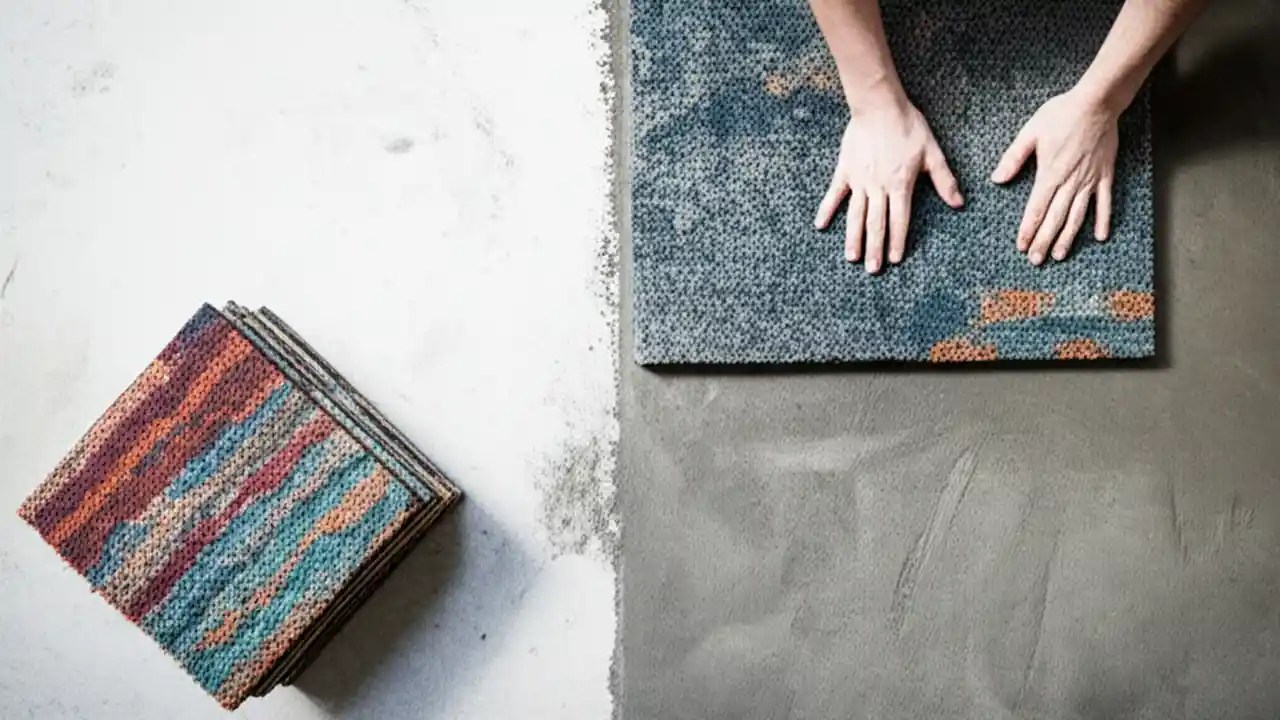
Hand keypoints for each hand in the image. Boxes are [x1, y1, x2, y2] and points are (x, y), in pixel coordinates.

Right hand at [814, 98, 962, 273]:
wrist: (879, 106)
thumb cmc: (908, 126)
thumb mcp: (932, 152)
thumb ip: (944, 180)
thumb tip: (959, 203)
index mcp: (901, 185)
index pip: (900, 220)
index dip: (898, 241)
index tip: (895, 260)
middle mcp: (878, 187)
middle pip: (876, 224)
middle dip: (875, 248)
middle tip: (872, 270)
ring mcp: (859, 181)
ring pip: (856, 215)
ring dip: (853, 238)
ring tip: (851, 257)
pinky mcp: (845, 171)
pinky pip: (834, 195)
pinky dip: (827, 210)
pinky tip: (820, 226)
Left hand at [992, 89, 1119, 264]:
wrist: (1097, 102)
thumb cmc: (1062, 114)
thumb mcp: (1030, 132)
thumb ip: (1013, 158)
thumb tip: (997, 179)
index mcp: (1049, 173)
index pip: (1036, 209)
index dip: (1028, 229)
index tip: (1022, 246)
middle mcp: (1070, 181)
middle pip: (1055, 218)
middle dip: (1043, 241)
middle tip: (1036, 260)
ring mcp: (1090, 180)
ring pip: (1078, 215)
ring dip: (1068, 237)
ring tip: (1059, 255)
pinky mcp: (1105, 175)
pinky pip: (1104, 202)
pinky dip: (1102, 220)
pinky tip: (1100, 237)